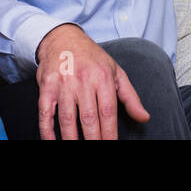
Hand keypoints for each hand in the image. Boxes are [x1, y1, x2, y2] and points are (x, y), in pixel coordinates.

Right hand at [34, 24, 148, 139]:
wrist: (63, 38)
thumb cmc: (92, 59)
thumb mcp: (116, 72)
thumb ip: (130, 97)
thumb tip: (144, 118)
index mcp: (103, 77)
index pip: (108, 111)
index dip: (110, 134)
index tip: (111, 146)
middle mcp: (83, 80)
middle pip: (89, 118)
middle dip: (93, 140)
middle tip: (96, 152)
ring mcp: (63, 84)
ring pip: (67, 118)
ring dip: (71, 139)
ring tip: (77, 150)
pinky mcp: (46, 86)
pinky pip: (45, 113)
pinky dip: (47, 131)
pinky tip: (52, 142)